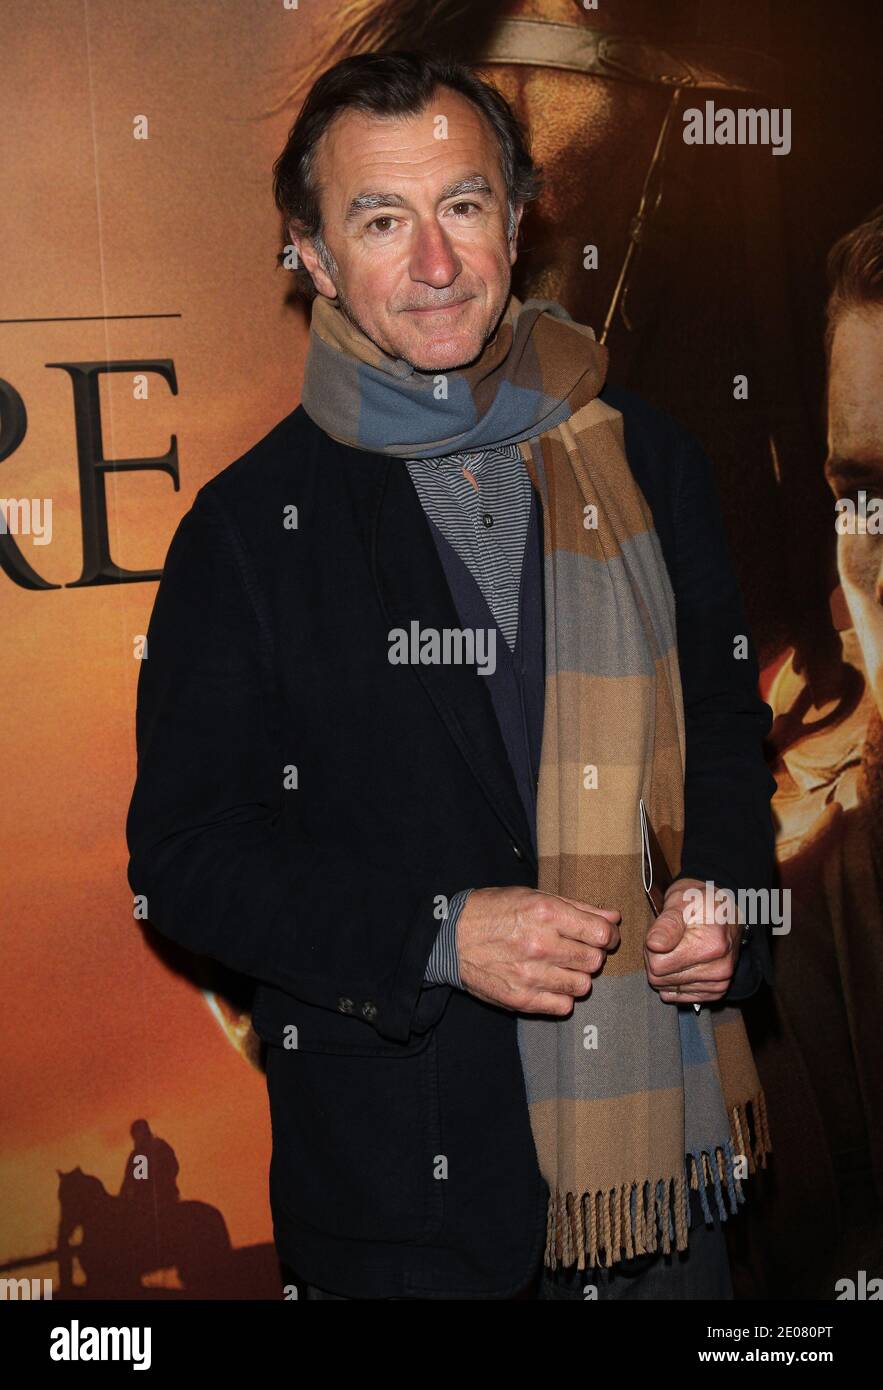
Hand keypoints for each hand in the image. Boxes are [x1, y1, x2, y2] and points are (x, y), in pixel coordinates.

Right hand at [456, 886, 620, 1015]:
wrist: (450, 938)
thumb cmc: (493, 911)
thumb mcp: (533, 896)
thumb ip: (577, 908)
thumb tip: (613, 918)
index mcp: (546, 913)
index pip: (601, 934)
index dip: (609, 936)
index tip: (603, 937)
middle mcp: (541, 944)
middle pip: (595, 960)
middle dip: (592, 955)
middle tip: (578, 949)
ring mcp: (531, 975)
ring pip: (583, 985)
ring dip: (577, 976)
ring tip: (562, 966)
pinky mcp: (521, 999)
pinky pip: (563, 1006)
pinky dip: (562, 997)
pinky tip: (550, 983)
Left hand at [643, 877, 741, 1003]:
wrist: (725, 912)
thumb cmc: (699, 902)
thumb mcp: (681, 900)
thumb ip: (666, 923)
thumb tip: (654, 944)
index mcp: (712, 944)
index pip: (658, 964)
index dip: (650, 946)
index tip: (662, 932)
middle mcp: (720, 968)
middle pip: (660, 978)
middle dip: (656, 958)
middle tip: (668, 940)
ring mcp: (720, 983)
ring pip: (667, 988)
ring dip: (665, 970)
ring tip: (677, 948)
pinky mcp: (716, 992)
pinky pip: (678, 996)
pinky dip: (674, 981)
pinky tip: (683, 963)